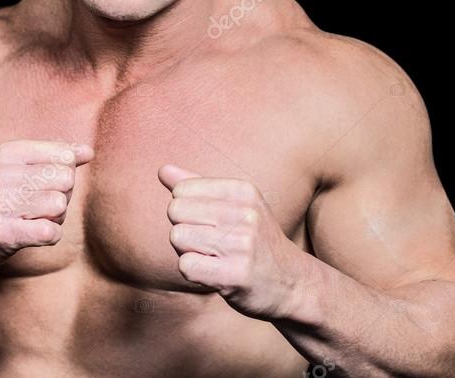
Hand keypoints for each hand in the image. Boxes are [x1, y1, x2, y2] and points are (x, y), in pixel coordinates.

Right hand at [0, 139, 93, 269]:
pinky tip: (34, 234)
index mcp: (7, 152)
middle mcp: (0, 175)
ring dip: (56, 217)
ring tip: (34, 218)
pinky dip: (50, 235)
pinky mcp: (2, 234)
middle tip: (40, 204)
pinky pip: (50, 232)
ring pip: (59, 205)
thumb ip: (54, 156)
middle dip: (62, 195)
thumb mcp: (16, 167)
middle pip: (66, 179)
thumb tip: (89, 152)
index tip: (45, 183)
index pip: (64, 155)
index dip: (65, 172)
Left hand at [158, 164, 309, 319]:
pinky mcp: (234, 274)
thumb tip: (162, 170)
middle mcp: (244, 213)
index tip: (213, 224)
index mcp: (243, 191)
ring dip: (189, 252)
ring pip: (178, 237)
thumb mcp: (236, 205)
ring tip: (216, 258)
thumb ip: (197, 186)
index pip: (182, 190)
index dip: (187, 210)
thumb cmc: (256, 242)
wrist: (293, 283)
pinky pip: (186, 265)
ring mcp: (241, 244)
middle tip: (213, 244)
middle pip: (175, 212)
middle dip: (185, 230)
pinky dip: (194, 273)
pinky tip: (216, 274)